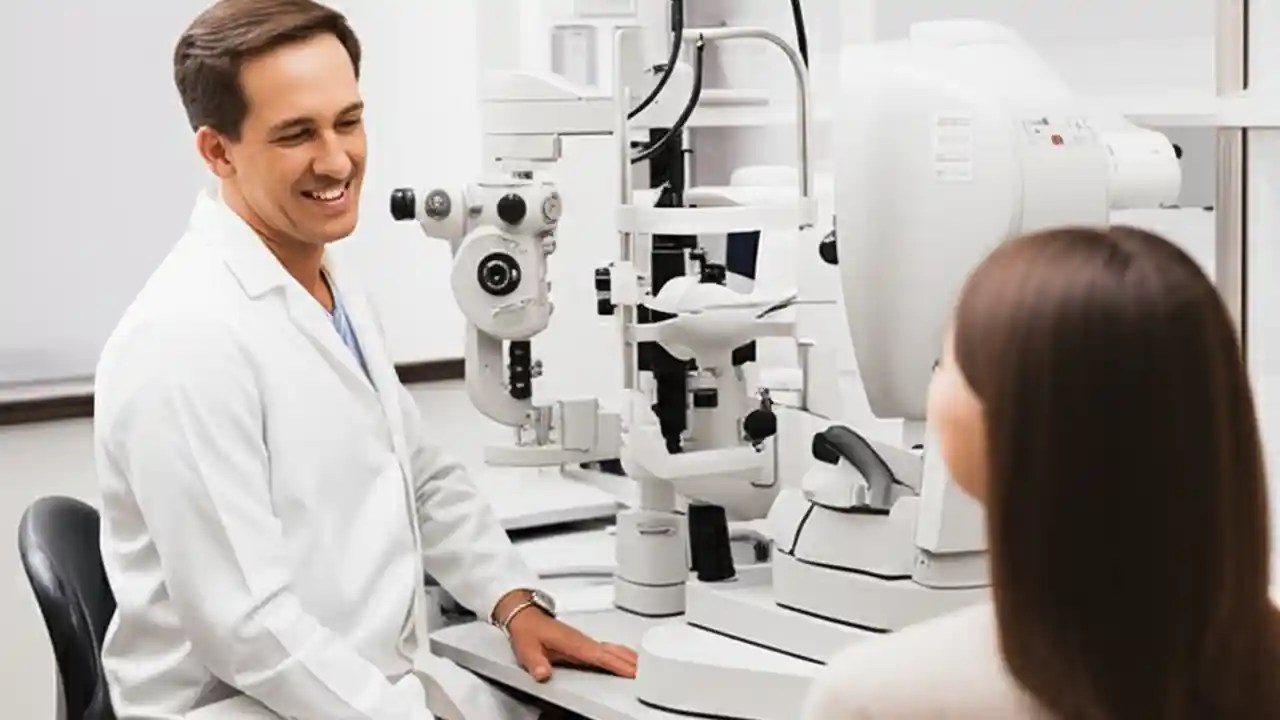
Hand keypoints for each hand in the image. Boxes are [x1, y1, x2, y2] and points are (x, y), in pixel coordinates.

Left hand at [501, 602, 637, 682]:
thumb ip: (536, 663)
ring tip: (643, 665)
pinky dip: (620, 652)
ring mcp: (584, 640)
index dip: (615, 664)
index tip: (631, 671)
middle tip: (646, 671)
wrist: (524, 615)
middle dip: (628, 661)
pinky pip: (606, 648)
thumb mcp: (526, 649)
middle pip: (611, 651)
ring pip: (611, 648)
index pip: (598, 656)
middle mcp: (581, 640)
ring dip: (627, 656)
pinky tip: (626, 657)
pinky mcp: (583, 642)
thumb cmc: (527, 630)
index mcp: (571, 643)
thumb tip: (543, 674)